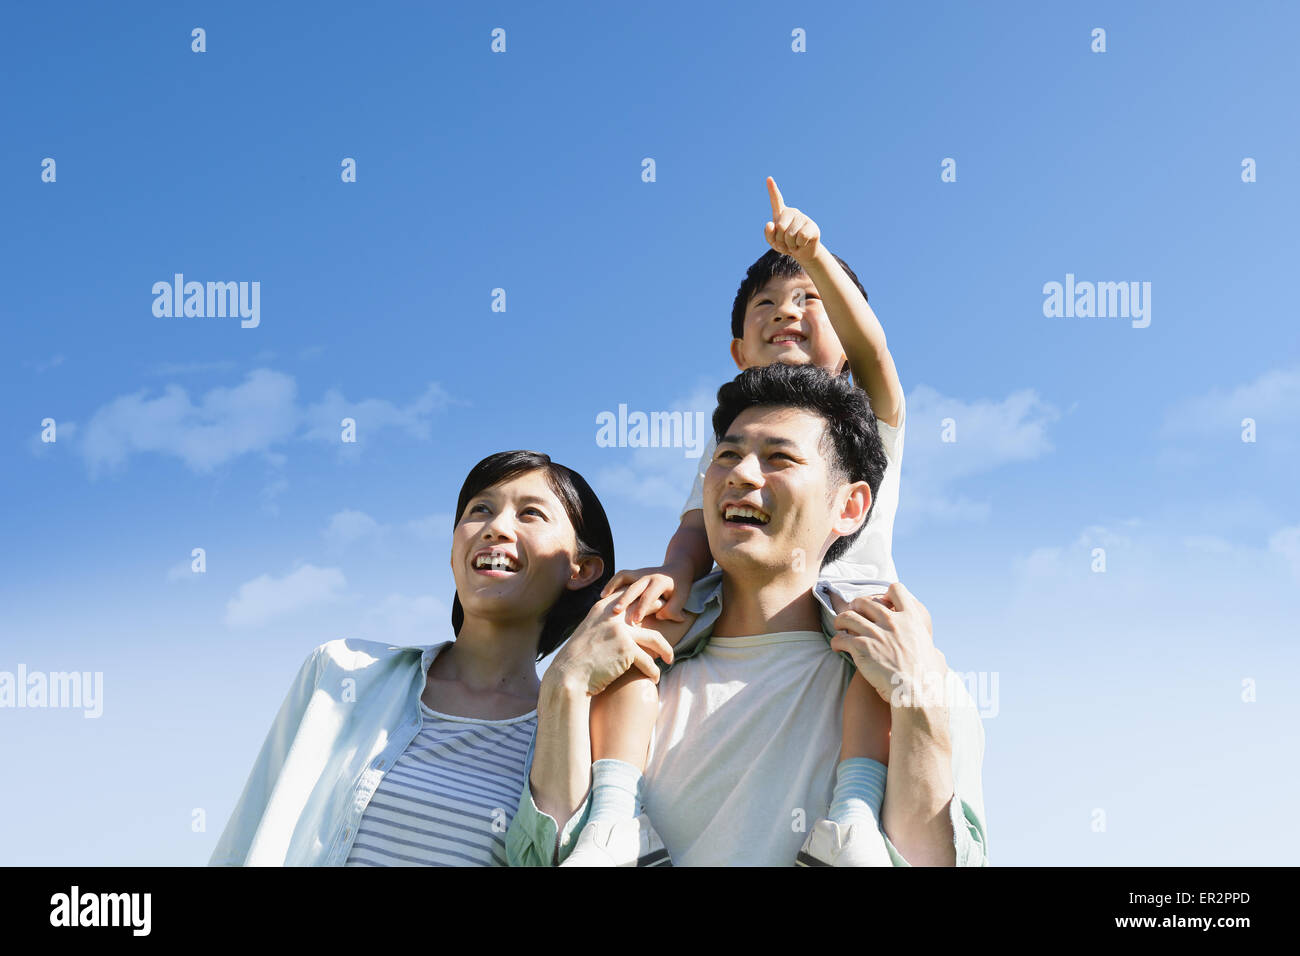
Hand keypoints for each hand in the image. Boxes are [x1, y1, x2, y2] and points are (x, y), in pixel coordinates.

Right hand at [546, 589, 675, 697]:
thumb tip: (622, 623)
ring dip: (666, 650)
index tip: (660, 605)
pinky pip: (649, 661)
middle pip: (648, 609)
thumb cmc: (578, 657)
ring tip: (670, 658)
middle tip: (676, 620)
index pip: (632, 596)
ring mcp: (621, 631)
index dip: (648, 600)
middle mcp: (613, 615)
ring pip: (655, 638)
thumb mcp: (590, 632)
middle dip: (664, 613)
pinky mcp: (626, 650)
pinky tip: (655, 678)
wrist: (568, 675)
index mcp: (603, 607)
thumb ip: (605, 623)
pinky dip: (654, 671)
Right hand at [600, 562, 692, 623]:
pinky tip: (603, 595)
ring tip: (602, 600)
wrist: (678, 568)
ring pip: (624, 577)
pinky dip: (611, 583)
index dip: (642, 607)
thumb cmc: (680, 588)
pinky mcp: (634, 573)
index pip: (650, 595)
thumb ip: (673, 610)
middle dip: (625, 599)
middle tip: (615, 612)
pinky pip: (621, 576)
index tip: (635, 620)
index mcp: (661, 582)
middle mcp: (649, 575)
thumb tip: (659, 616)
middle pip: (634, 587)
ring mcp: (640, 572)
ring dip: (613, 587)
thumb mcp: (682, 599)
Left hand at [764, 176, 821, 265]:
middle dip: (780, 240)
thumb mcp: (774, 242)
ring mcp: (803, 218)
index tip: (769, 178)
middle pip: (780, 227)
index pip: (776, 200)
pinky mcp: (812, 226)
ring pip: (790, 235)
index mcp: (781, 214)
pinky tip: (803, 243)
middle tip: (786, 243)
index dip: (772, 189)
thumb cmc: (787, 245)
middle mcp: (792, 212)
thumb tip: (770, 224)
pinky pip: (801, 237)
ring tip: (794, 244)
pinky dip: (799, 245)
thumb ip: (768, 234)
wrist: (804, 252)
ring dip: (790, 245)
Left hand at [827, 582, 946, 706]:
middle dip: (856, 606)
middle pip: (865, 601)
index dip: (886, 593)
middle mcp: (892, 622)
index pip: (897, 590)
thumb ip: (933, 651)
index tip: (880, 601)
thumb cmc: (929, 680)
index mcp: (912, 619)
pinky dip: (836, 641)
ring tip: (839, 627)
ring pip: (848, 616)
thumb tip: (936, 655)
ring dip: (841, 621)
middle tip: (852, 614)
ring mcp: (875, 633)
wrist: (916, 694)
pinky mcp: (861, 647)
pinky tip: (837, 647)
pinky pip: (840, 638)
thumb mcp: (936, 658)